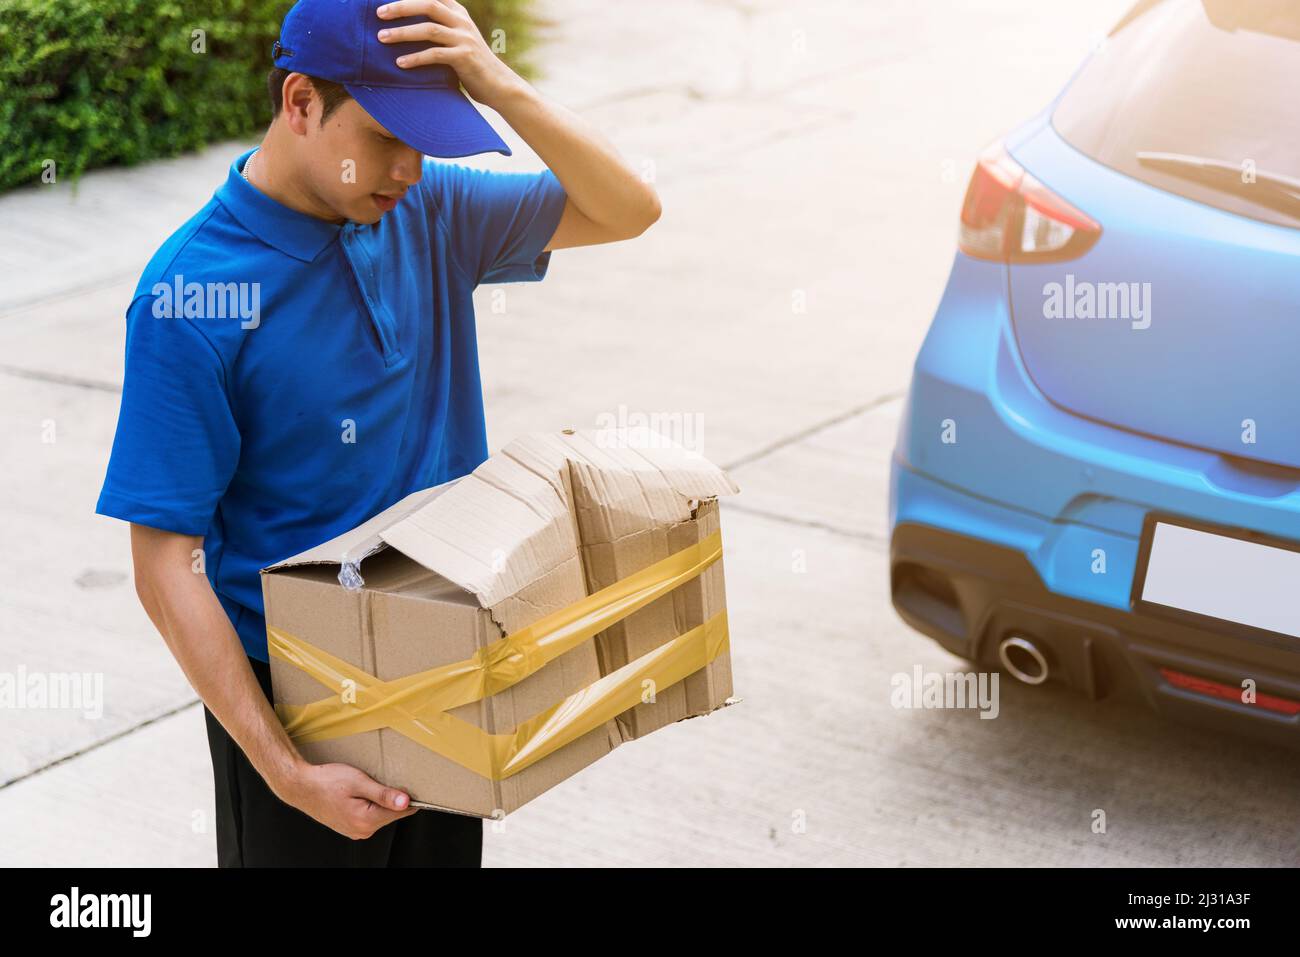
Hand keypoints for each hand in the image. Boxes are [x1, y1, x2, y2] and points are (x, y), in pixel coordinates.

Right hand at [275, 760, 418, 839]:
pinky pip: (369, 816)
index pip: (401, 812)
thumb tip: (405, 802)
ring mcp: (355, 830)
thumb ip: (383, 794)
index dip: (410, 797)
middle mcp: (362, 830)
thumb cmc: (327, 781)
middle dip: (393, 798)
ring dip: (381, 801)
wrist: (302, 786)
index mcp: (366, 820)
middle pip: (391, 814)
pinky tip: (361, 793)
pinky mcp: (350, 827)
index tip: (414, 785)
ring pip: (380, 815)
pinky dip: (371, 805)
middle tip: (385, 779)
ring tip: (368, 785)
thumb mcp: (359, 782)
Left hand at [376, 0, 525, 110]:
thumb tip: (409, 24)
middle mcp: (462, 21)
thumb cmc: (472, 64)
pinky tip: (400, 63)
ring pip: (428, 29)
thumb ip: (440, 26)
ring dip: (402, 33)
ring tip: (382, 38)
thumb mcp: (458, 38)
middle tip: (379, 14)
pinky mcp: (464, 58)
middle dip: (401, 8)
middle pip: (428, 5)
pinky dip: (415, 58)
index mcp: (459, 12)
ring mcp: (464, 39)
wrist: (498, 85)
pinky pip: (435, 55)